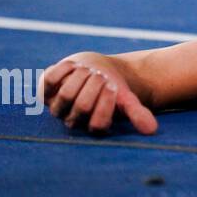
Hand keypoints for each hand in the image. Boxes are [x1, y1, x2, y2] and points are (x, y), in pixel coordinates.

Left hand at [41, 53, 158, 134]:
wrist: (93, 71)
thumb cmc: (112, 87)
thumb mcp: (126, 98)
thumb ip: (136, 112)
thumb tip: (153, 131)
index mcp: (91, 125)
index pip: (98, 124)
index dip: (107, 103)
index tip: (114, 87)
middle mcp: (72, 120)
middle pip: (83, 106)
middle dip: (97, 85)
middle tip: (103, 75)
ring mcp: (57, 106)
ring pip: (67, 93)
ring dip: (82, 77)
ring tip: (90, 70)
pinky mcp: (44, 92)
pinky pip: (51, 80)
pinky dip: (65, 69)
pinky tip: (73, 66)